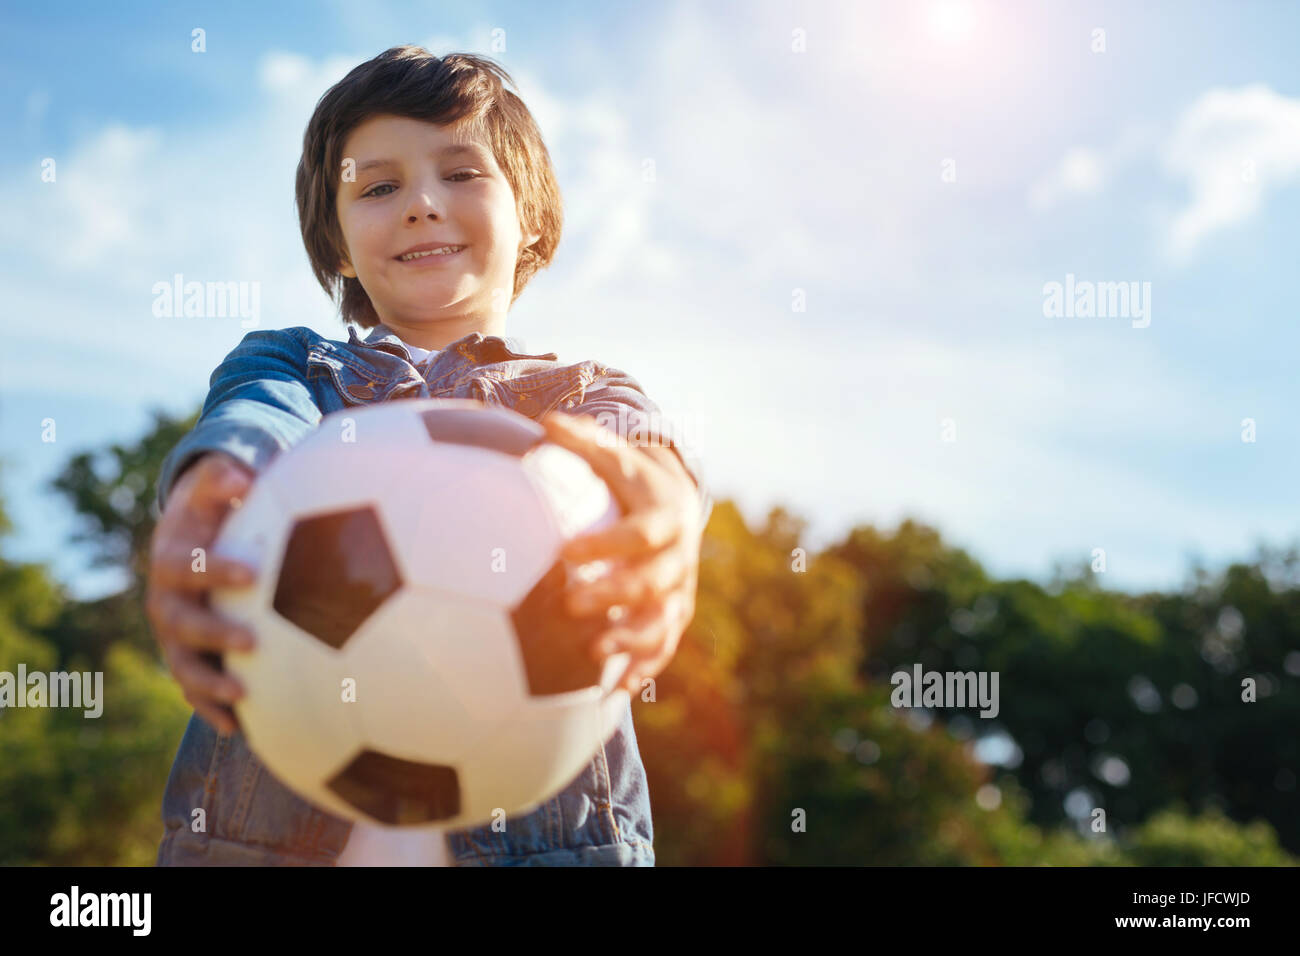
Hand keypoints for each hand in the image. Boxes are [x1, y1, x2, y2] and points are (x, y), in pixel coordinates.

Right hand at [145, 452, 259, 734]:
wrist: (190, 538)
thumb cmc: (214, 509)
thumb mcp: (215, 487)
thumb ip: (223, 477)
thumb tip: (240, 473)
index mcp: (173, 559)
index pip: (188, 567)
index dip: (215, 571)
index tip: (252, 575)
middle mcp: (166, 601)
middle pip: (181, 623)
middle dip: (213, 634)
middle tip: (251, 642)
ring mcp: (174, 634)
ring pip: (182, 664)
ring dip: (209, 682)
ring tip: (242, 695)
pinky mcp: (187, 658)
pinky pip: (194, 689)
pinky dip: (211, 709)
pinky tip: (239, 729)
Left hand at [539, 411, 703, 695]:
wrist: (678, 502)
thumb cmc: (631, 479)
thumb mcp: (614, 456)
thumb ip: (583, 441)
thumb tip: (546, 421)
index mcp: (665, 517)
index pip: (640, 534)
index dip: (608, 545)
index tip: (566, 552)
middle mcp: (679, 558)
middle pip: (651, 583)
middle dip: (614, 596)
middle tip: (570, 606)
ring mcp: (679, 591)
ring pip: (661, 622)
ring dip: (630, 641)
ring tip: (592, 655)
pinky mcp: (675, 616)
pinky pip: (664, 647)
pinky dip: (643, 669)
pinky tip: (614, 691)